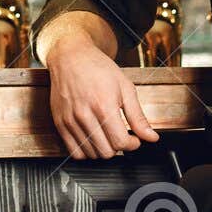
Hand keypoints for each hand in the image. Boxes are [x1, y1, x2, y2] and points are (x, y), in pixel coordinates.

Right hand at [45, 33, 158, 160]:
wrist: (71, 56)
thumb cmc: (98, 68)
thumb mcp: (125, 87)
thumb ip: (138, 116)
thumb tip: (151, 137)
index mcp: (104, 105)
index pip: (120, 142)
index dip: (132, 144)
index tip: (134, 138)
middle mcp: (84, 115)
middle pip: (107, 152)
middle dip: (118, 146)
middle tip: (120, 134)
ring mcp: (70, 120)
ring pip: (91, 154)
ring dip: (103, 149)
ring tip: (106, 134)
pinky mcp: (60, 123)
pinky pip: (74, 152)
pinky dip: (87, 151)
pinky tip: (93, 138)